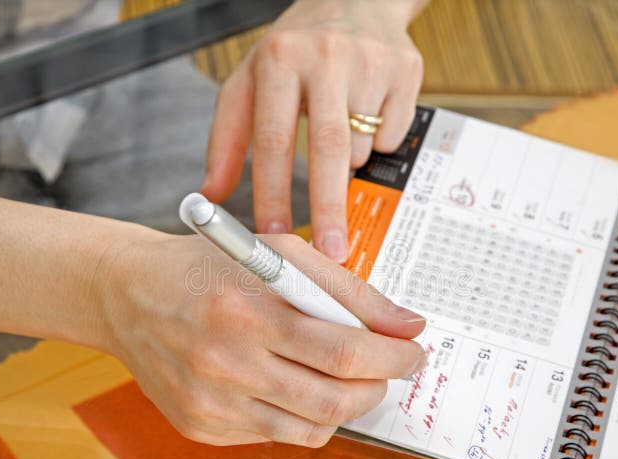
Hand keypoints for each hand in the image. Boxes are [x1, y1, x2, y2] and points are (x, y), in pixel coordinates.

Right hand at [96, 233, 426, 446]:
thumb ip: (348, 289)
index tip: (413, 352)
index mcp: (248, 312)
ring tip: (346, 377)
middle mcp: (225, 364)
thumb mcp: (280, 253)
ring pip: (312, 429)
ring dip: (346, 405)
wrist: (130, 294)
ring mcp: (210, 404)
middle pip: (334, 400)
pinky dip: (302, 414)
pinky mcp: (201, 427)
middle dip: (379, 387)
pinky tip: (294, 384)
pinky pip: (277, 435)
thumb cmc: (210, 267)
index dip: (393, 358)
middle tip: (388, 369)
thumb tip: (408, 325)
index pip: (345, 353)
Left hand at [201, 0, 425, 261]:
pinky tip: (366, 116)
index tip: (273, 235)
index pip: (274, 139)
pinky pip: (392, 135)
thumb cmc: (296, 47)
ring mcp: (371, 61)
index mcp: (279, 58)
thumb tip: (212, 193)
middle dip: (329, 209)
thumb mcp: (250, 80)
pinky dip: (376, 143)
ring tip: (338, 134)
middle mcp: (326, 56)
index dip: (273, 193)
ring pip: (362, 146)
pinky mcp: (406, 68)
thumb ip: (227, 137)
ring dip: (348, 164)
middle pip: (329, 149)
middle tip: (333, 253)